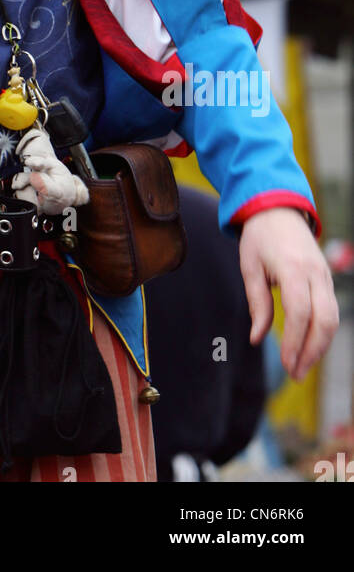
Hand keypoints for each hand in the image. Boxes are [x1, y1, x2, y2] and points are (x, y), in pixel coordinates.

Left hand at [239, 208, 337, 380]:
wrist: (279, 209)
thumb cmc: (260, 237)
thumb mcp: (249, 266)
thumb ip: (257, 303)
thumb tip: (256, 339)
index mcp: (293, 267)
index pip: (300, 312)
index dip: (294, 341)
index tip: (285, 363)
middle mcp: (315, 273)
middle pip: (325, 320)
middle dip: (312, 351)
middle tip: (293, 373)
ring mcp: (325, 276)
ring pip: (333, 319)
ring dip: (319, 347)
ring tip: (300, 367)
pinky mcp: (328, 280)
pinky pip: (331, 311)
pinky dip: (322, 333)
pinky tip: (308, 348)